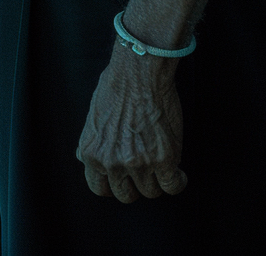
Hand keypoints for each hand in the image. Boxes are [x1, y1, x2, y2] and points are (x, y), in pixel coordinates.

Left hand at [75, 43, 186, 202]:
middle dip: (135, 184)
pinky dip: (177, 181)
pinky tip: (178, 172)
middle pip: (126, 195)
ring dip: (157, 180)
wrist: (139, 70)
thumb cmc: (117, 85)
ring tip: (161, 166)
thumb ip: (93, 141)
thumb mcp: (93, 116)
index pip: (99, 188)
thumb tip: (87, 157)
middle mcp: (112, 162)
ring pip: (151, 192)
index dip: (113, 185)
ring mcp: (138, 163)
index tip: (123, 180)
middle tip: (144, 170)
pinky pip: (173, 185)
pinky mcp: (163, 159)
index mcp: (92, 152)